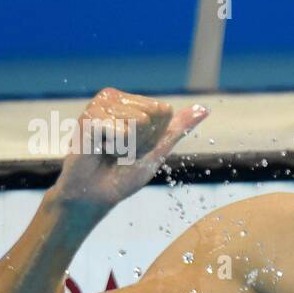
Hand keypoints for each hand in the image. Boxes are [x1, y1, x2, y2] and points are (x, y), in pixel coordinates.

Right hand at [49, 88, 208, 211]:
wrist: (95, 194)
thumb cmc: (123, 174)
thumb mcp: (157, 151)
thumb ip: (178, 128)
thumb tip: (205, 109)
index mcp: (132, 103)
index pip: (164, 110)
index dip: (155, 136)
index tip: (136, 147)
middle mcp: (115, 98)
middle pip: (152, 114)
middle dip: (142, 140)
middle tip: (120, 151)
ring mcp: (100, 106)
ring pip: (138, 121)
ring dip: (127, 145)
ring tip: (109, 150)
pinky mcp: (89, 117)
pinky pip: (121, 131)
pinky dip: (115, 147)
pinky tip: (99, 149)